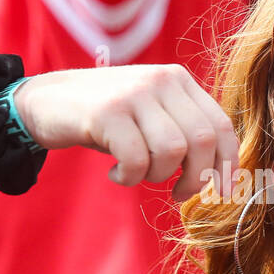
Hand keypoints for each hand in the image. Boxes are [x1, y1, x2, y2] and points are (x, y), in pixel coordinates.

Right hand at [15, 65, 238, 201]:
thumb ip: (184, 132)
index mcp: (179, 80)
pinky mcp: (107, 111)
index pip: (221, 125)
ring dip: (158, 176)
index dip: (227, 165)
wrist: (46, 102)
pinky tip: (116, 173)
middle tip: (177, 193)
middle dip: (196, 178)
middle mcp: (162, 80)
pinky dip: (129, 177)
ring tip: (138, 173)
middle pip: (202, 140)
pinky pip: (136, 159)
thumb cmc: (107, 121)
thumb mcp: (151, 116)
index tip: (222, 193)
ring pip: (172, 151)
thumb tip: (221, 177)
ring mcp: (134, 93)